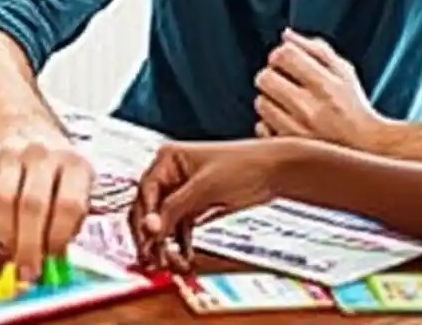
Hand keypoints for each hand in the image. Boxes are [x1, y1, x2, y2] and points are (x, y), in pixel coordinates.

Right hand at [0, 132, 92, 278]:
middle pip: (33, 205)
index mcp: (75, 164)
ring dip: (7, 234)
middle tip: (27, 270)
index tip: (52, 259)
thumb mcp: (75, 189)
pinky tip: (0, 227)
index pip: (68, 204)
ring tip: (13, 249)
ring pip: (4, 201)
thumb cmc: (57, 173)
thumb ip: (68, 224)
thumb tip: (54, 264)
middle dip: (29, 244)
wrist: (26, 128)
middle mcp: (44, 154)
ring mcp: (12, 153)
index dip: (58, 237)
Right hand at [132, 139, 299, 271]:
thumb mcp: (205, 186)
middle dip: (151, 234)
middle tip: (152, 257)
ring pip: (164, 221)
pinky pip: (180, 227)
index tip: (149, 238)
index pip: (146, 191)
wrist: (276, 170)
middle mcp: (171, 173)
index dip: (145, 216)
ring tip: (168, 263)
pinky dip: (180, 242)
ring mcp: (183, 190)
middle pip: (150, 208)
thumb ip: (175, 207)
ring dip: (165, 243)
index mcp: (168, 158)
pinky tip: (184, 256)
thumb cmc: (243, 165)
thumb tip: (150, 227)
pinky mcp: (197, 205)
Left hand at [254, 29, 385, 149]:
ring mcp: (298, 132)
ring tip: (288, 104)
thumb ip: (316, 49)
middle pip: (265, 78)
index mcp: (325, 85)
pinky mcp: (289, 149)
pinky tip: (287, 122)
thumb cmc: (354, 105)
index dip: (281, 54)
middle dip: (271, 75)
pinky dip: (269, 123)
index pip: (283, 55)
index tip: (287, 61)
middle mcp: (310, 108)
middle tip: (284, 82)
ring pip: (261, 102)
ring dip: (270, 100)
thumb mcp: (344, 72)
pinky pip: (261, 127)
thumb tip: (285, 35)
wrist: (369, 148)